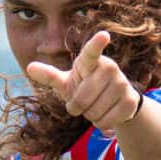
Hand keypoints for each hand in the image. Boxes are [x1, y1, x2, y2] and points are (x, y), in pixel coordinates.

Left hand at [25, 31, 140, 137]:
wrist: (114, 101)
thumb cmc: (85, 87)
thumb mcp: (67, 82)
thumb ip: (49, 75)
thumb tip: (29, 67)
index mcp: (91, 61)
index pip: (92, 51)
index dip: (97, 44)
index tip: (103, 35)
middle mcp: (110, 68)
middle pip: (82, 100)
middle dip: (77, 107)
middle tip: (84, 101)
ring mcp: (122, 84)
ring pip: (94, 112)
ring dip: (90, 116)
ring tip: (96, 106)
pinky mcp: (131, 100)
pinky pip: (106, 121)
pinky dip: (101, 124)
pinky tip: (107, 114)